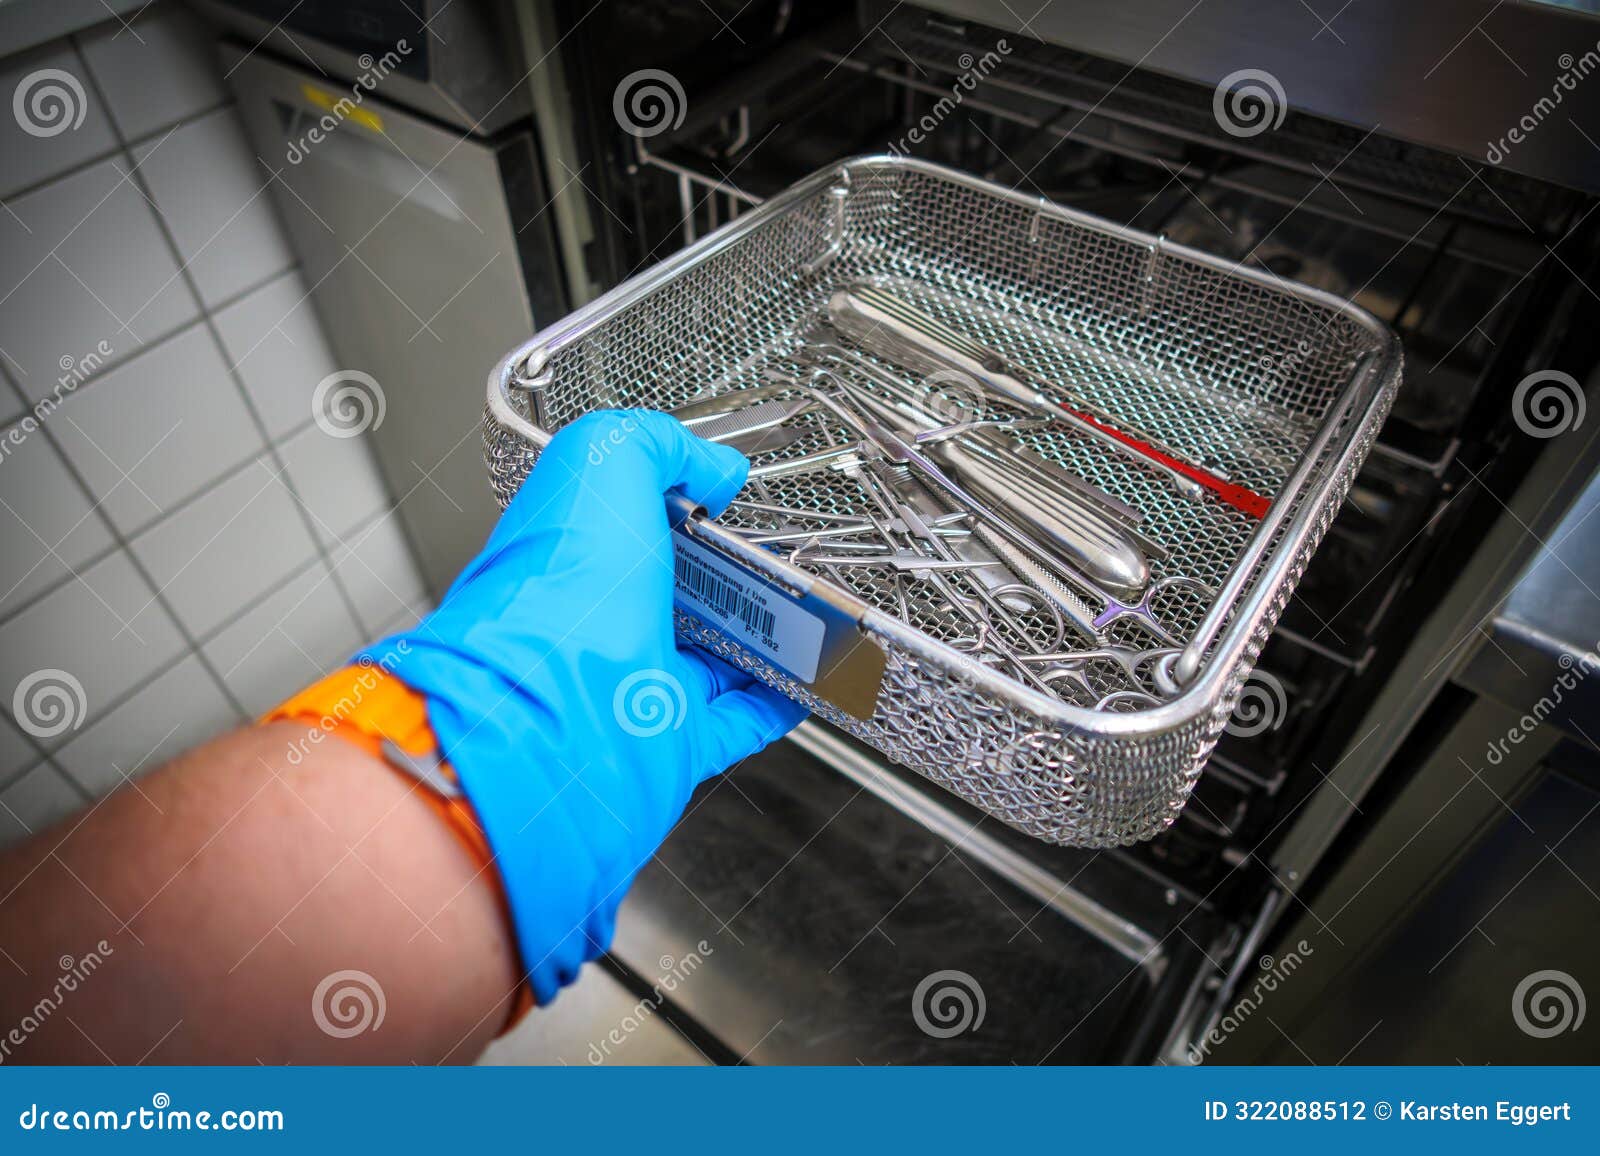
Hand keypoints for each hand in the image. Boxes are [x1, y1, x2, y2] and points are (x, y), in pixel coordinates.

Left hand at [358, 410, 806, 1002]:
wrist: (546, 714)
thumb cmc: (559, 589)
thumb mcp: (602, 463)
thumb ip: (658, 443)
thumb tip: (713, 466)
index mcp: (582, 552)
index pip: (636, 521)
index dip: (684, 503)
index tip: (732, 495)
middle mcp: (606, 619)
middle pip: (686, 591)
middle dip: (738, 574)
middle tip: (791, 556)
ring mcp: (638, 684)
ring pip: (718, 655)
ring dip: (770, 635)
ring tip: (819, 610)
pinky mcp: (671, 742)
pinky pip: (737, 721)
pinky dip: (776, 703)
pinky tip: (808, 680)